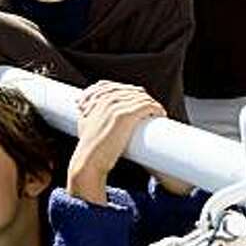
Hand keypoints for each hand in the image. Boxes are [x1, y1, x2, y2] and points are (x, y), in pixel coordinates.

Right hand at [67, 81, 165, 204]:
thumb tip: (94, 114)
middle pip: (131, 90)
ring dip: (152, 103)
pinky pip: (148, 105)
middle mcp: (106, 98)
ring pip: (142, 98)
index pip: (115, 86)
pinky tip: (160, 113)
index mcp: (96, 97)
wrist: (89, 159)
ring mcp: (116, 105)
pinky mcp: (126, 115)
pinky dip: (157, 108)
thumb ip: (89, 113)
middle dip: (142, 97)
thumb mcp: (85, 122)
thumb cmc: (88, 145)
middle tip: (150, 108)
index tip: (138, 99)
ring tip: (157, 113)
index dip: (129, 90)